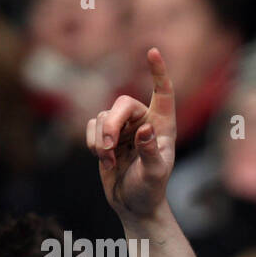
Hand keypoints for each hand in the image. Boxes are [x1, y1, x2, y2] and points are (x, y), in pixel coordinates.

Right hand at [87, 47, 175, 221]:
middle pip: (121, 104)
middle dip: (111, 125)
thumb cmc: (150, 190)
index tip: (153, 51)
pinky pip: (91, 126)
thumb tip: (144, 130)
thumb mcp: (155, 175)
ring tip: (110, 160)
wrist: (134, 205)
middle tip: (108, 148)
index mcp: (164, 126)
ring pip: (102, 116)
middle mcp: (144, 122)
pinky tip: (103, 159)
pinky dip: (93, 143)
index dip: (158, 72)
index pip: (163, 93)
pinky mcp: (106, 135)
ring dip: (101, 140)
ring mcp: (124, 127)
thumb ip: (151, 153)